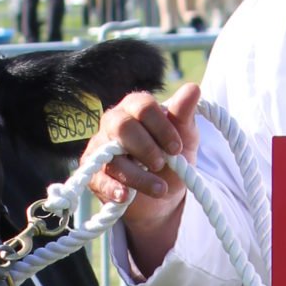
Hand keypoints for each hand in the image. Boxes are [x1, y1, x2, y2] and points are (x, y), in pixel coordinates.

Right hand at [83, 80, 200, 273]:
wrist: (161, 197)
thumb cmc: (171, 160)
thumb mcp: (184, 139)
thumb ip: (184, 115)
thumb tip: (193, 88)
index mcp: (135, 107)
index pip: (142, 105)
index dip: (161, 127)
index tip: (176, 148)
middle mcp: (113, 122)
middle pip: (122, 126)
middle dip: (145, 147)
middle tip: (161, 164)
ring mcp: (100, 147)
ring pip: (111, 156)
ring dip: (138, 176)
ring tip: (160, 189)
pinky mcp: (92, 173)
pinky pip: (97, 178)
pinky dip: (114, 188)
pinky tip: (127, 196)